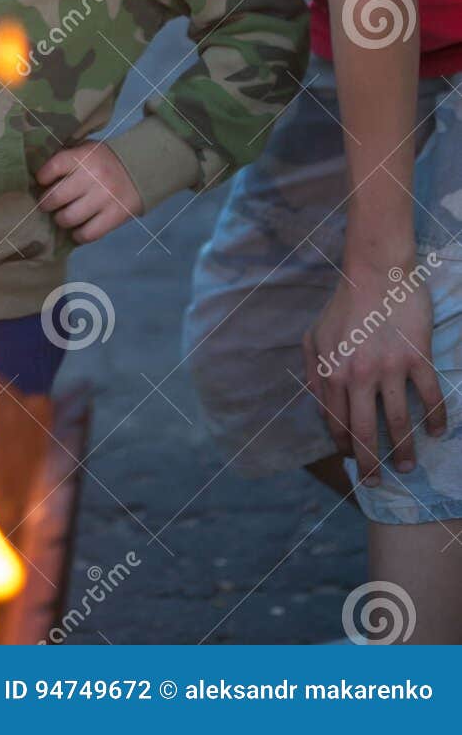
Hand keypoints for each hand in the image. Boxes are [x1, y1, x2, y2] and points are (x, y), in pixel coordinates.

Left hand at [35, 140, 144, 243]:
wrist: (143, 168)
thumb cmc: (104, 161)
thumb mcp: (86, 150)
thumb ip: (65, 160)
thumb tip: (37, 178)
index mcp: (84, 156)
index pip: (53, 167)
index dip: (42, 177)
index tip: (41, 182)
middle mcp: (94, 176)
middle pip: (56, 197)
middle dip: (47, 203)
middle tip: (49, 204)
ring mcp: (105, 197)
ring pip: (68, 218)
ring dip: (61, 219)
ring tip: (63, 216)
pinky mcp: (116, 215)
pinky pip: (88, 233)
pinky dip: (78, 235)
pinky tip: (77, 230)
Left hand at [302, 272, 446, 485]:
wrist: (376, 270)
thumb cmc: (344, 302)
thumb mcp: (315, 334)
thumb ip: (312, 370)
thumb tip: (317, 403)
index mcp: (330, 371)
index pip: (336, 422)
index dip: (344, 446)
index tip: (354, 460)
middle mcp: (356, 375)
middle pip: (365, 433)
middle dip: (372, 464)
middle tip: (380, 481)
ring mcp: (387, 368)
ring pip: (399, 423)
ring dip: (405, 450)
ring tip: (409, 464)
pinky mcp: (415, 358)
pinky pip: (429, 398)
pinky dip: (437, 420)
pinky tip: (439, 432)